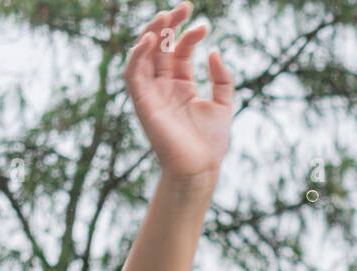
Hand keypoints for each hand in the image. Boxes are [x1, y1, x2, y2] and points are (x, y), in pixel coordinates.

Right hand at [124, 1, 233, 180]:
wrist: (201, 168)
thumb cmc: (211, 142)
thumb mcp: (223, 105)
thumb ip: (221, 79)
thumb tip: (215, 52)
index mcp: (181, 84)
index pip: (180, 50)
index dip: (189, 35)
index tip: (204, 25)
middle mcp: (164, 85)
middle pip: (161, 46)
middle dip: (169, 24)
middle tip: (183, 7)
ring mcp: (152, 92)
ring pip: (145, 55)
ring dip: (152, 33)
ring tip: (165, 16)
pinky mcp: (143, 102)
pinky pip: (134, 74)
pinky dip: (139, 56)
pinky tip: (152, 41)